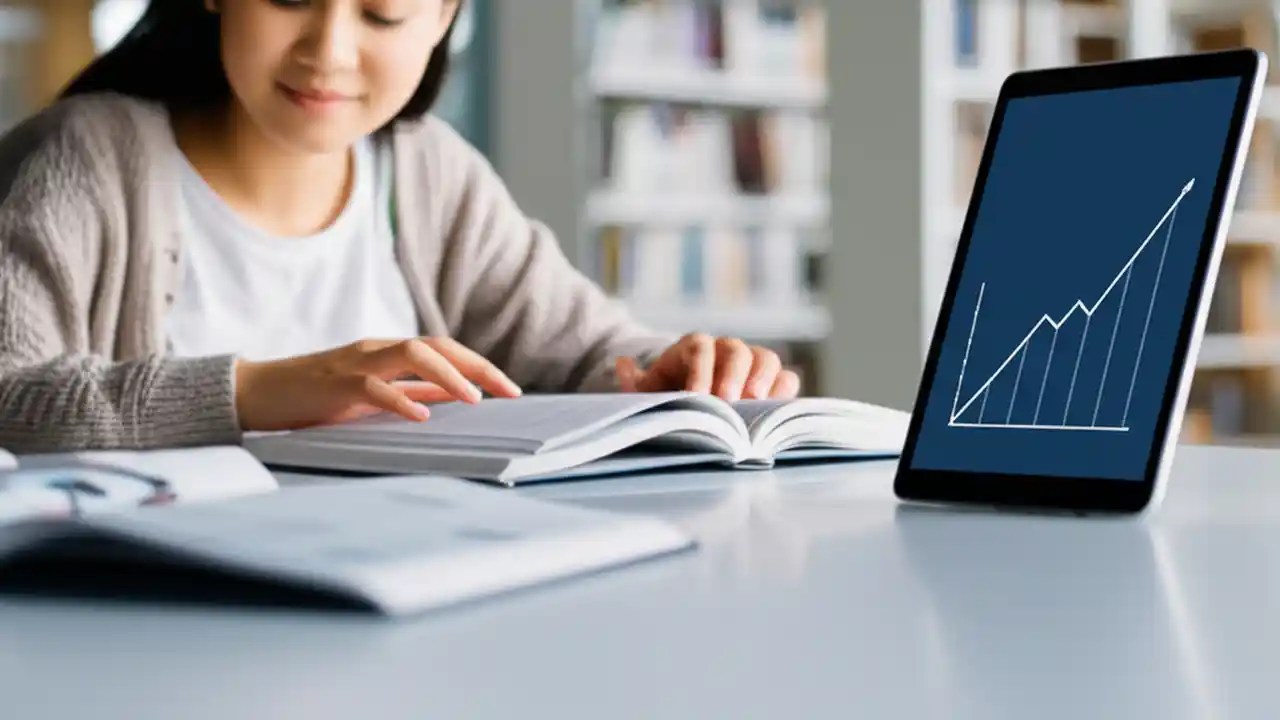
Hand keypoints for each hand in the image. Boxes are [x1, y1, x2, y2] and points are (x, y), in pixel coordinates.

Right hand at [234, 338, 522, 430]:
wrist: (257, 393)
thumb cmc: (316, 396)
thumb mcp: (373, 392)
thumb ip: (413, 390)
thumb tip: (458, 395)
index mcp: (388, 353)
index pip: (445, 350)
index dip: (480, 366)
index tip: (511, 389)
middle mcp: (377, 350)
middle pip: (437, 346)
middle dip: (477, 366)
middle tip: (508, 391)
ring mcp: (355, 364)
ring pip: (410, 355)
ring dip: (447, 376)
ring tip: (474, 399)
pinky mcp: (334, 385)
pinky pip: (372, 387)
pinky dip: (400, 400)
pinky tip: (421, 417)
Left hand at [615, 334, 800, 401]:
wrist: (693, 397)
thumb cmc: (671, 392)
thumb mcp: (650, 389)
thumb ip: (637, 382)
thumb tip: (621, 364)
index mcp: (694, 347)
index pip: (700, 348)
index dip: (700, 369)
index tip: (696, 395)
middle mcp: (726, 349)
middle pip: (736, 350)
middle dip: (732, 375)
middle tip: (727, 402)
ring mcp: (752, 362)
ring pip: (766, 358)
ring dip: (764, 378)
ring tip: (756, 403)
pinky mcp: (772, 380)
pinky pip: (786, 378)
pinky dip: (783, 391)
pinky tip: (774, 411)